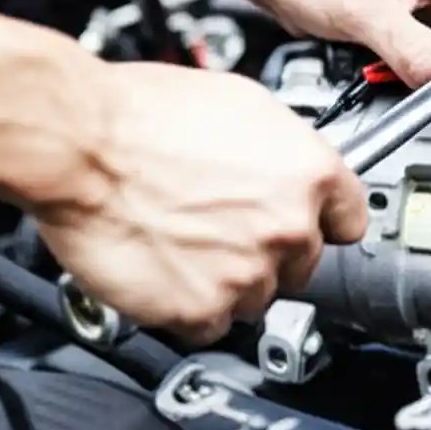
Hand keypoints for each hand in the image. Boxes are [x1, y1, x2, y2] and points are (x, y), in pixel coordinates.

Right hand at [26, 62, 365, 344]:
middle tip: (220, 226)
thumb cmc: (144, 114)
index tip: (305, 224)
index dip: (320, 220)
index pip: (348, 220)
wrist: (82, 145)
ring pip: (257, 297)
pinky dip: (188, 307)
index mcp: (308, 172)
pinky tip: (166, 269)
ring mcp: (248, 273)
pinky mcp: (202, 310)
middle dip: (266, 250)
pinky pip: (210, 325)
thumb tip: (287, 165)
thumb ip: (280, 149)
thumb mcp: (241, 104)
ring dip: (227, 281)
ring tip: (184, 242)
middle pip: (302, 263)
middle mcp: (288, 226)